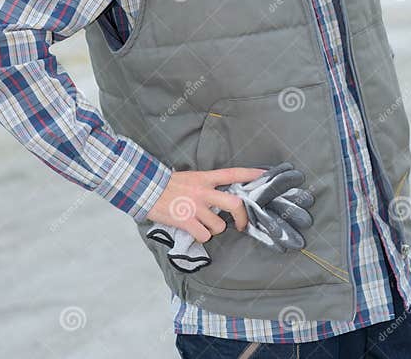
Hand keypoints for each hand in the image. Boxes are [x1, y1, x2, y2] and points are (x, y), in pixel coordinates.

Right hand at [146, 167, 265, 242]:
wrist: (146, 189)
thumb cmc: (169, 185)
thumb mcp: (190, 178)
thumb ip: (206, 184)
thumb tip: (222, 193)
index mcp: (205, 178)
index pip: (233, 173)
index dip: (251, 174)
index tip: (265, 175)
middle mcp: (203, 192)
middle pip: (234, 203)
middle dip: (243, 217)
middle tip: (242, 225)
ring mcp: (195, 207)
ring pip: (219, 226)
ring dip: (213, 228)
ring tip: (202, 223)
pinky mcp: (186, 221)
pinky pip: (204, 235)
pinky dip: (201, 237)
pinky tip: (193, 230)